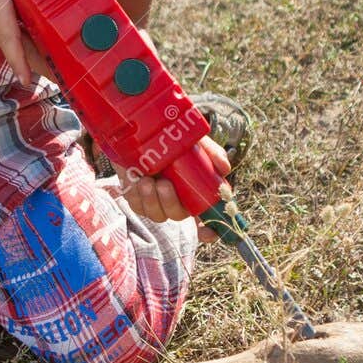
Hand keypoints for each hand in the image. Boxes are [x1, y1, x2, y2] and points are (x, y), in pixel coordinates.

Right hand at [0, 0, 56, 86]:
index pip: (8, 39)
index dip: (18, 61)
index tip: (26, 80)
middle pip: (20, 53)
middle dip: (43, 66)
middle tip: (66, 78)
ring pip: (17, 51)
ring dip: (37, 60)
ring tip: (62, 70)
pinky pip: (12, 45)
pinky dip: (28, 52)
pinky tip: (47, 53)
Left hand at [116, 132, 232, 243]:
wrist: (141, 129)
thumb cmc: (173, 138)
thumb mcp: (195, 142)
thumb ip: (211, 153)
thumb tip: (225, 168)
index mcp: (195, 191)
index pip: (207, 219)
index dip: (210, 231)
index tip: (207, 233)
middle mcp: (177, 200)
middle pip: (178, 215)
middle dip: (170, 203)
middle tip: (164, 184)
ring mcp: (156, 201)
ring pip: (157, 214)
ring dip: (152, 200)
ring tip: (148, 181)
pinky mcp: (137, 197)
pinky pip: (138, 206)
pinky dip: (138, 196)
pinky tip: (137, 181)